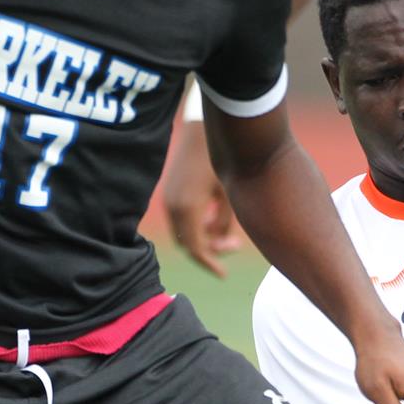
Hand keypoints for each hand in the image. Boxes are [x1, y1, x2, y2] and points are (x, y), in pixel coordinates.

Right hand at [162, 119, 241, 276]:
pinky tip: (214, 213)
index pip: (196, 250)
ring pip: (184, 232)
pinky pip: (181, 219)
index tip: (223, 275)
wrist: (201, 128)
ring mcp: (169, 199)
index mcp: (188, 209)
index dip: (210, 264)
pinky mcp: (169, 191)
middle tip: (234, 244)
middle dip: (209, 250)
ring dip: (203, 236)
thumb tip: (222, 242)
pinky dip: (196, 224)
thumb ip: (224, 222)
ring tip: (227, 228)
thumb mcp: (229, 194)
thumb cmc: (224, 158)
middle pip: (188, 244)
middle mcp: (173, 207)